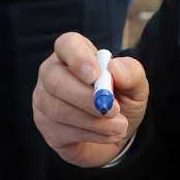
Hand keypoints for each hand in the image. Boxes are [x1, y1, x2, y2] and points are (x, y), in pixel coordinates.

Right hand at [32, 31, 146, 167]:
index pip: (66, 44)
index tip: (94, 75)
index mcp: (74, 53)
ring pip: (58, 109)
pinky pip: (61, 131)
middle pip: (54, 78)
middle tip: (112, 110)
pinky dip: (91, 134)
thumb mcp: (136, 87)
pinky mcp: (45, 126)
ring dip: (94, 121)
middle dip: (84, 97)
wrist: (115, 134)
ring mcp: (44, 99)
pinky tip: (107, 134)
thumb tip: (115, 68)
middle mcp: (53, 72)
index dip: (78, 58)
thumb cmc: (122, 101)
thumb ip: (131, 74)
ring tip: (120, 125)